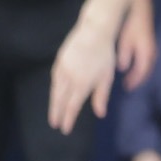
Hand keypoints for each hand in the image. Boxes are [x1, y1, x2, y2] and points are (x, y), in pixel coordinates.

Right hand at [49, 16, 117, 133]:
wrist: (93, 31)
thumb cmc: (105, 54)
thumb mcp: (107, 76)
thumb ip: (101, 95)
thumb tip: (100, 113)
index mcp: (82, 83)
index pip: (72, 106)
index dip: (68, 119)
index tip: (65, 129)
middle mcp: (69, 79)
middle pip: (60, 101)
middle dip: (57, 114)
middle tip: (54, 124)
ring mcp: (61, 70)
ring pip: (55, 91)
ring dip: (53, 104)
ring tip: (53, 113)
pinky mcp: (58, 62)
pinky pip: (54, 81)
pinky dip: (54, 90)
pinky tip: (56, 94)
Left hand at [119, 4, 157, 90]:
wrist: (139, 6)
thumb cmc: (130, 22)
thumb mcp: (125, 39)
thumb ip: (124, 54)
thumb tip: (122, 68)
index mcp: (146, 51)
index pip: (142, 71)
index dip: (135, 80)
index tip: (127, 87)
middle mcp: (151, 50)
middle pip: (146, 69)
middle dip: (138, 79)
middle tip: (128, 86)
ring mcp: (151, 45)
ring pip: (147, 64)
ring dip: (139, 72)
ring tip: (129, 79)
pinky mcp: (148, 41)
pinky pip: (146, 58)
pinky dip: (139, 65)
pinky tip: (130, 66)